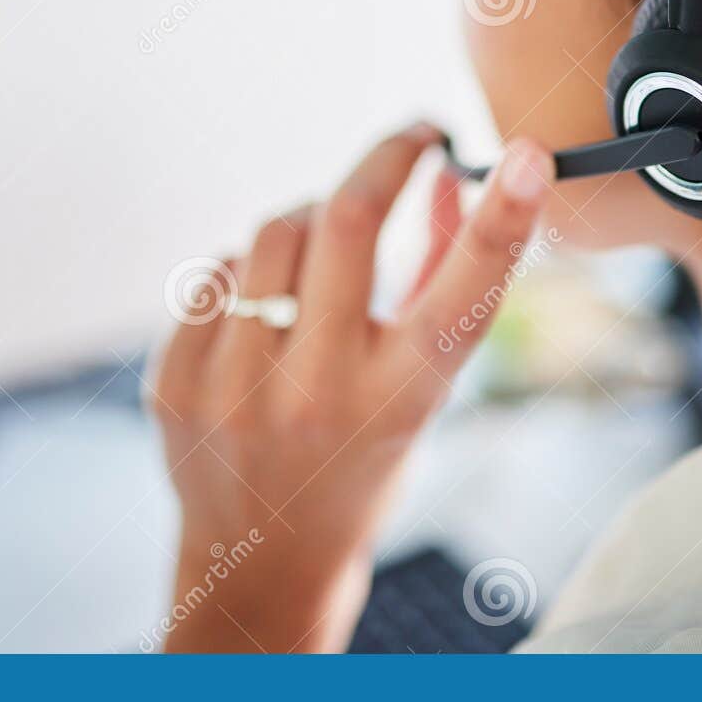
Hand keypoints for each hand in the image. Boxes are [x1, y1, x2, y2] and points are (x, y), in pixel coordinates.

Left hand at [149, 123, 553, 651]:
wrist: (263, 562)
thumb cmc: (361, 458)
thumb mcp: (420, 387)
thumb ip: (442, 278)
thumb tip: (449, 175)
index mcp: (398, 403)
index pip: (463, 296)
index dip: (505, 218)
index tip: (527, 154)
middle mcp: (317, 396)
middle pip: (345, 222)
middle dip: (385, 159)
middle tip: (411, 139)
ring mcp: (235, 392)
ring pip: (273, 233)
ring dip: (306, 225)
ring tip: (318, 272)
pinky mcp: (174, 386)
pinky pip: (216, 274)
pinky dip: (245, 278)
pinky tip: (259, 323)